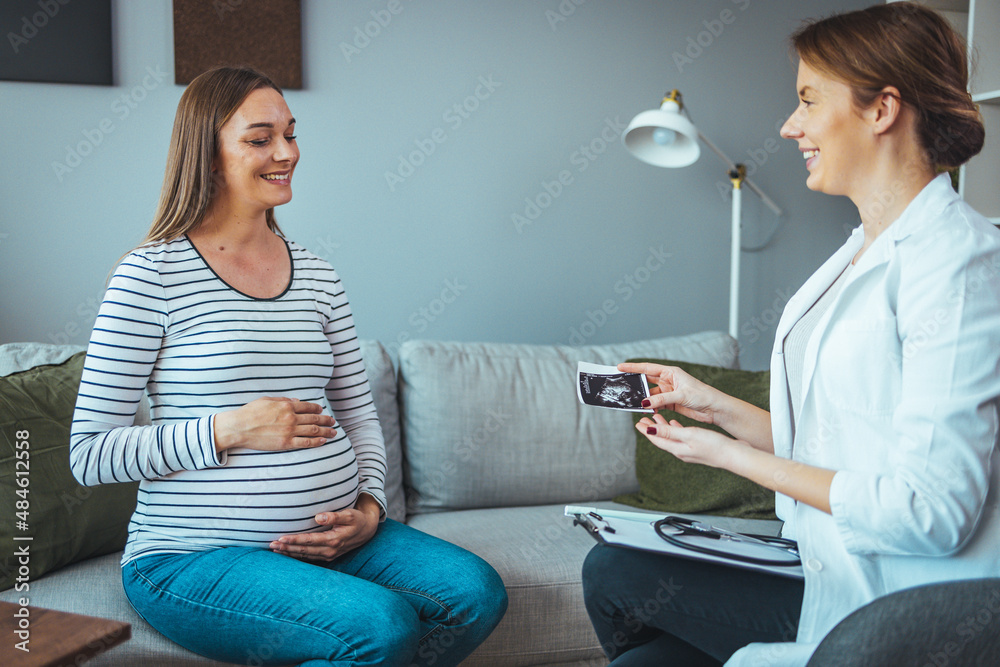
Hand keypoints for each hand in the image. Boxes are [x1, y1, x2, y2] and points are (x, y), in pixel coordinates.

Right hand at [214, 397, 335, 452]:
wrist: (239, 427)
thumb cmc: (250, 412)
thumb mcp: (267, 400)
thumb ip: (283, 400)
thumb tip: (296, 400)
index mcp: (287, 405)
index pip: (308, 407)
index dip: (317, 409)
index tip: (322, 410)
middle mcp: (291, 418)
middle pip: (314, 418)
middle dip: (326, 420)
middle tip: (333, 422)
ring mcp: (289, 431)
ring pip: (313, 430)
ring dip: (326, 431)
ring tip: (334, 432)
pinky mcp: (286, 443)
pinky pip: (306, 442)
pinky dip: (317, 442)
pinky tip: (324, 441)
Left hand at [270, 493, 380, 561]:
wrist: (367, 530)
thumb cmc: (357, 519)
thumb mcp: (349, 514)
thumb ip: (334, 516)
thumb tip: (318, 517)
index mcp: (334, 540)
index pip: (309, 541)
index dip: (294, 540)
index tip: (281, 538)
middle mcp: (330, 550)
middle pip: (304, 551)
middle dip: (287, 548)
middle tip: (271, 545)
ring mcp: (328, 555)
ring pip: (305, 556)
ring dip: (289, 553)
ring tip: (274, 549)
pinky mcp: (327, 556)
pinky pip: (309, 557)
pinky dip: (297, 556)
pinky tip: (286, 553)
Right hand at [617, 362, 719, 424]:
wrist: (715, 409)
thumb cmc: (703, 396)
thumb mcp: (681, 395)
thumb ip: (661, 399)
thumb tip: (644, 402)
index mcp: (671, 372)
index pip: (647, 368)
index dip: (633, 368)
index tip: (620, 367)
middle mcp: (668, 381)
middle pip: (646, 380)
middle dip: (635, 383)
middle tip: (621, 385)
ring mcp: (668, 392)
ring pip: (650, 395)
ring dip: (643, 399)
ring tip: (632, 401)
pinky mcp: (670, 403)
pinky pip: (655, 404)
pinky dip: (650, 407)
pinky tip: (646, 410)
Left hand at [637, 413, 747, 469]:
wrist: (734, 455)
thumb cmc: (714, 445)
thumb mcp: (689, 435)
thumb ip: (669, 432)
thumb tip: (649, 431)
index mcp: (677, 449)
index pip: (656, 439)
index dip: (646, 431)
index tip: (637, 423)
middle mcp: (681, 451)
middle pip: (662, 439)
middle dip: (652, 429)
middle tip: (643, 419)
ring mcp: (689, 450)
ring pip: (671, 437)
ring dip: (663, 428)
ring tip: (657, 418)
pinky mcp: (698, 447)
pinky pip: (681, 437)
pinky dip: (676, 429)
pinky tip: (676, 424)